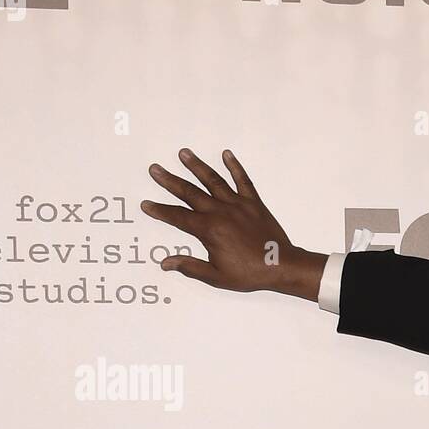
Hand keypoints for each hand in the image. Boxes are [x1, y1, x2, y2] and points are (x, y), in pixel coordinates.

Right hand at [140, 148, 324, 298]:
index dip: (161, 211)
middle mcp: (221, 212)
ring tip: (183, 153)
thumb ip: (190, 267)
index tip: (146, 204)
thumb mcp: (217, 276)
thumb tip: (166, 263)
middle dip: (170, 181)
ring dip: (197, 166)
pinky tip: (226, 154)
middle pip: (190, 193)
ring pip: (213, 181)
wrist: (281, 265)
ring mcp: (238, 205)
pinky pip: (243, 181)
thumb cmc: (250, 273)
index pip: (178, 218)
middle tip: (155, 169)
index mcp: (209, 230)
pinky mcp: (254, 203)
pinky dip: (235, 167)